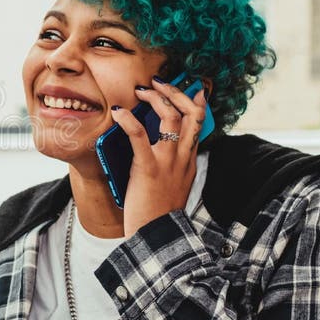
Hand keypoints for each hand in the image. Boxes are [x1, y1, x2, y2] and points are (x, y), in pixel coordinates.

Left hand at [111, 76, 207, 236]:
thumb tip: (151, 145)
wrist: (156, 237)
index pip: (199, 123)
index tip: (191, 87)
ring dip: (156, 98)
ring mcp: (168, 162)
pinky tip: (120, 111)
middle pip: (191, 113)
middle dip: (176, 92)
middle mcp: (183, 158)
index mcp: (189, 161)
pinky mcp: (149, 169)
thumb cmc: (157, 214)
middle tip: (159, 82)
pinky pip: (140, 137)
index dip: (196, 101)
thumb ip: (168, 165)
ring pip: (171, 118)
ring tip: (141, 90)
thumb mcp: (171, 186)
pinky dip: (130, 120)